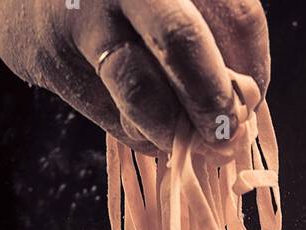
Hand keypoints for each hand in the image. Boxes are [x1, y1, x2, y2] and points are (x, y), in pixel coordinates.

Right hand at [0, 0, 269, 150]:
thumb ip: (208, 25)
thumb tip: (244, 97)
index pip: (230, 5)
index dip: (252, 60)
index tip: (253, 95)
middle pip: (180, 41)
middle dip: (213, 100)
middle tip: (227, 134)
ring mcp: (78, 18)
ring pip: (141, 90)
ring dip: (175, 128)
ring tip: (191, 140)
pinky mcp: (52, 60)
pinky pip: (111, 116)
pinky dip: (143, 133)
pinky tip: (153, 131)